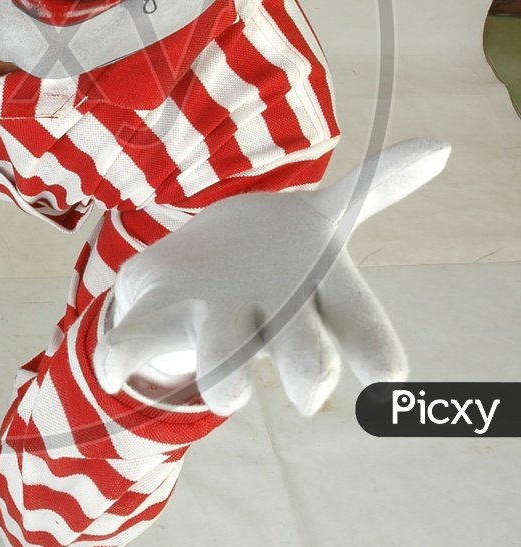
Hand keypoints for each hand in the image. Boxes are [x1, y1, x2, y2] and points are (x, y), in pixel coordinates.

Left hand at [93, 139, 449, 417]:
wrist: (203, 278)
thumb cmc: (276, 259)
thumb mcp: (327, 218)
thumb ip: (379, 186)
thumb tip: (441, 147)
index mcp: (315, 299)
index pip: (355, 323)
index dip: (372, 348)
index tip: (390, 377)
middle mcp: (269, 322)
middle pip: (292, 347)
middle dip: (303, 365)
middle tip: (311, 391)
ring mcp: (212, 326)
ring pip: (222, 353)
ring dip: (223, 373)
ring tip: (226, 399)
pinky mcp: (159, 323)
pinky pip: (137, 343)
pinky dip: (121, 357)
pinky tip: (106, 366)